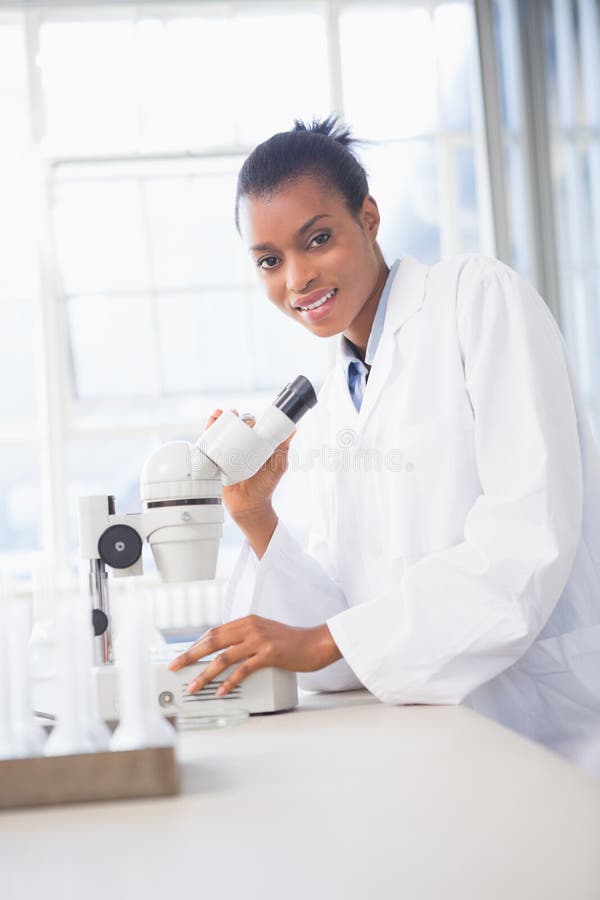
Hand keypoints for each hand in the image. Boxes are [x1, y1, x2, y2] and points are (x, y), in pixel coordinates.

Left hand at [168, 615, 341, 695]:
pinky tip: (221, 691)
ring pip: (223, 657)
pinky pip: (243, 670)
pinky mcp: (270, 654)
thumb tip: (225, 653)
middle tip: (175, 666)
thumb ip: (247, 638)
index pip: (214, 632)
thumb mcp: (265, 633)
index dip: (196, 645)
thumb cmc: (292, 642)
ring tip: (193, 687)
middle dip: (190, 655)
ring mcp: (260, 640)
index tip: (182, 656)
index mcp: (247, 621)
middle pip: (212, 641)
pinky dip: (229, 682)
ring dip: (205, 674)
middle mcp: (251, 627)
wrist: (317, 643)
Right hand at [204, 408, 293, 557]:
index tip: (248, 418)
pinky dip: (208, 431)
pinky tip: (211, 423)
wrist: (248, 505)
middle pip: (236, 426)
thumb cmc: (265, 486)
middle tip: (237, 421)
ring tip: (220, 415)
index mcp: (257, 445)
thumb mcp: (278, 464)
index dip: (249, 419)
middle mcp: (242, 446)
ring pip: (222, 431)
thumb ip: (283, 448)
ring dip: (219, 420)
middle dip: (235, 418)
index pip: (252, 426)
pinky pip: (210, 444)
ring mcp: (228, 452)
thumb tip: (292, 428)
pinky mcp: (216, 459)